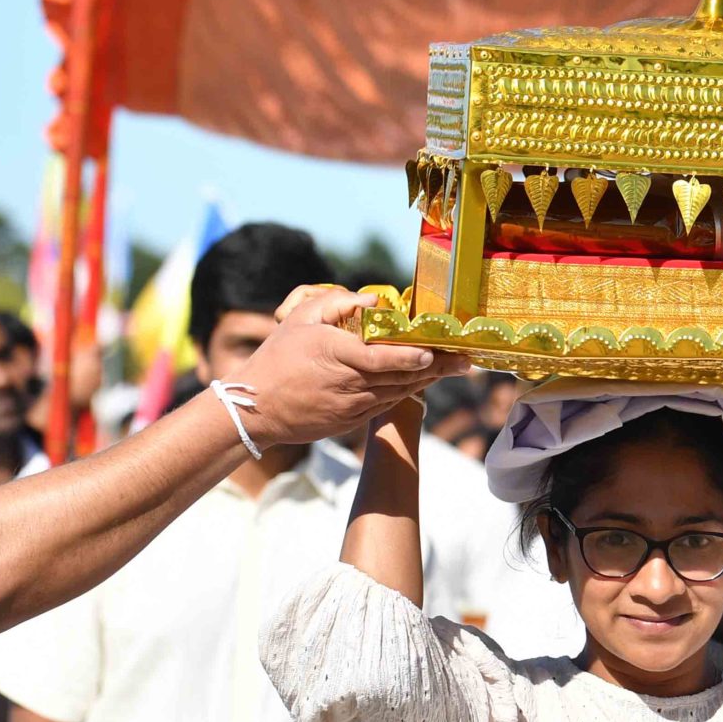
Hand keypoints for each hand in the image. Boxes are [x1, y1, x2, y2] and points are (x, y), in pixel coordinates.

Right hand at [240, 291, 462, 447]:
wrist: (256, 409)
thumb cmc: (276, 359)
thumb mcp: (299, 319)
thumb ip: (337, 304)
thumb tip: (373, 301)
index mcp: (335, 355)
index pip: (381, 358)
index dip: (410, 357)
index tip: (433, 352)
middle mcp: (348, 384)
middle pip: (400, 377)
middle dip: (436, 368)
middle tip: (466, 360)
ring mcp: (351, 406)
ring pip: (398, 392)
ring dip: (426, 381)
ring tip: (453, 368)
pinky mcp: (351, 421)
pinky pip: (386, 404)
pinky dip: (407, 393)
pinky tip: (422, 382)